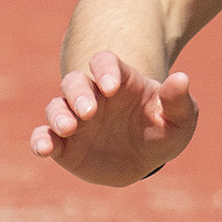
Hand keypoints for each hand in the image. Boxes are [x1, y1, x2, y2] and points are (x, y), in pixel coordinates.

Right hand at [30, 51, 196, 185]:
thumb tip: (182, 78)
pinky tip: (44, 149)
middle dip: (78, 93)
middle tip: (88, 111)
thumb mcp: (182, 117)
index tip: (111, 87)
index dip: (105, 69)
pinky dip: (40, 140)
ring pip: (57, 106)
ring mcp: (76, 119)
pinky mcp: (64, 144)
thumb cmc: (166, 129)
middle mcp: (94, 96)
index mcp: (121, 81)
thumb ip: (178, 99)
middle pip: (75, 81)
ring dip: (59, 115)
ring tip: (68, 129)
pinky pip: (44, 136)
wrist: (150, 159)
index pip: (105, 62)